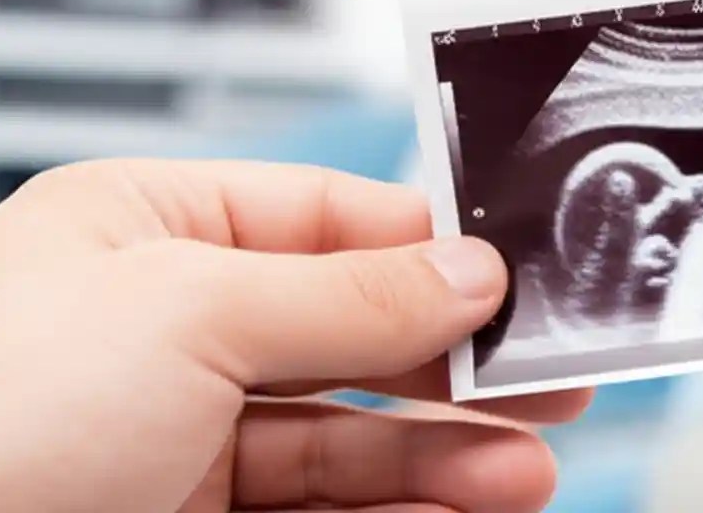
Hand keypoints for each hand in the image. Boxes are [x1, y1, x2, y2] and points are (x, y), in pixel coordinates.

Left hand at [0, 160, 591, 512]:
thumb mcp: (191, 314)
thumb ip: (348, 295)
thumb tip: (468, 271)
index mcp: (151, 231)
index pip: (328, 218)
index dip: (428, 244)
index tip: (515, 276)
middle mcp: (169, 330)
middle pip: (352, 333)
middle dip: (455, 361)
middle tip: (551, 377)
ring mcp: (180, 434)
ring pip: (348, 436)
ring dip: (445, 453)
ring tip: (526, 471)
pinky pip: (323, 511)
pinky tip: (464, 510)